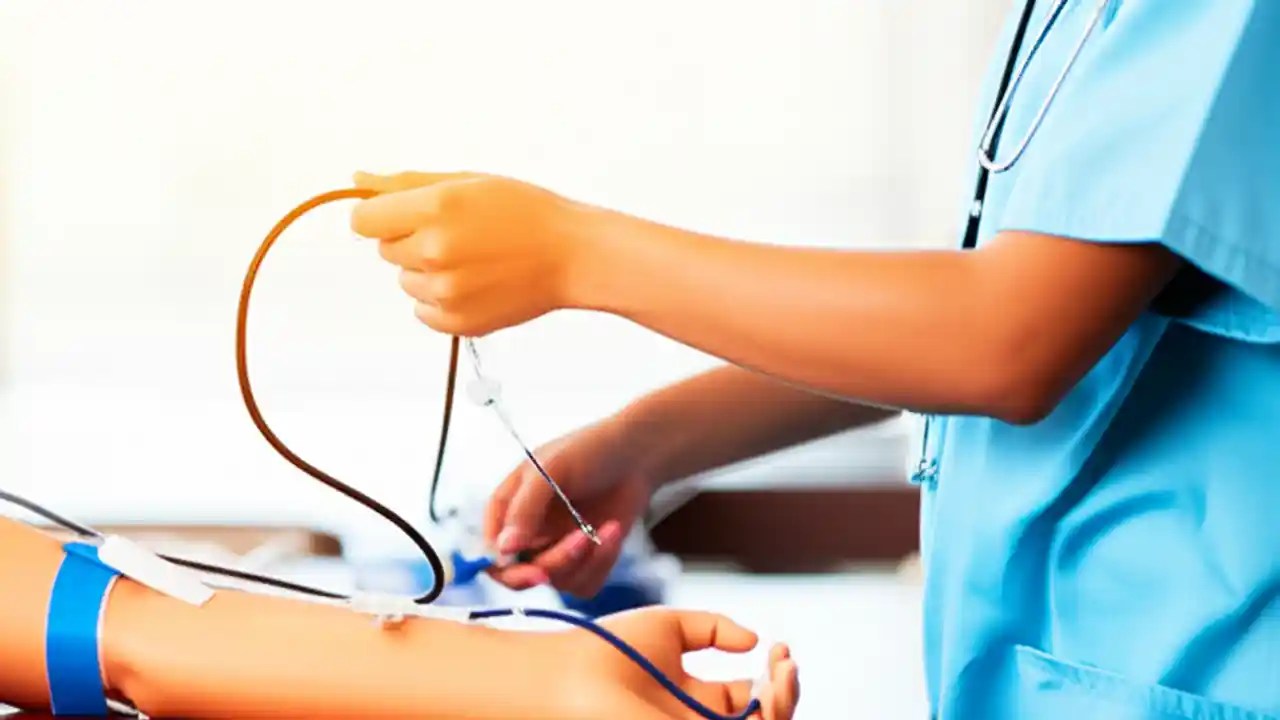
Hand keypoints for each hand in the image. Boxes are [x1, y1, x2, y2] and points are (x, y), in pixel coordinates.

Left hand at [349, 170, 592, 336]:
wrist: (573, 255)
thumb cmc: (526, 212)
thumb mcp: (468, 181)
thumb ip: (406, 184)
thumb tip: (356, 183)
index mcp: (435, 208)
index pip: (363, 220)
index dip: (382, 216)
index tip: (405, 216)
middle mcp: (434, 251)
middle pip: (385, 250)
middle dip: (411, 241)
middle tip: (459, 235)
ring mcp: (445, 291)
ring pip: (405, 281)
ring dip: (427, 271)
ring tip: (473, 260)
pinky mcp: (457, 322)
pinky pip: (422, 310)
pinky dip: (441, 300)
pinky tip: (476, 284)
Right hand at [484, 416, 655, 596]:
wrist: (636, 454)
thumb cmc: (588, 451)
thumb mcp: (551, 469)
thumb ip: (525, 507)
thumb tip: (504, 548)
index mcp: (507, 510)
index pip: (490, 552)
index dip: (506, 569)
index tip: (535, 571)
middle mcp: (527, 534)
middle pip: (520, 575)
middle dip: (553, 564)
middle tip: (580, 542)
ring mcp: (554, 550)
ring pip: (557, 581)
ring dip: (585, 558)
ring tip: (608, 526)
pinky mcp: (584, 562)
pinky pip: (585, 584)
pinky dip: (602, 562)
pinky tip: (613, 531)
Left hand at [557, 607, 799, 719]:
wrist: (569, 675)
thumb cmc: (607, 649)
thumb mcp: (669, 626)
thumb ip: (713, 628)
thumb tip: (754, 642)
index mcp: (694, 696)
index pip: (749, 697)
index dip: (774, 676)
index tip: (779, 647)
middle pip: (763, 719)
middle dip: (786, 693)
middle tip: (786, 661)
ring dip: (783, 704)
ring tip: (782, 674)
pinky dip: (764, 717)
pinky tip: (765, 690)